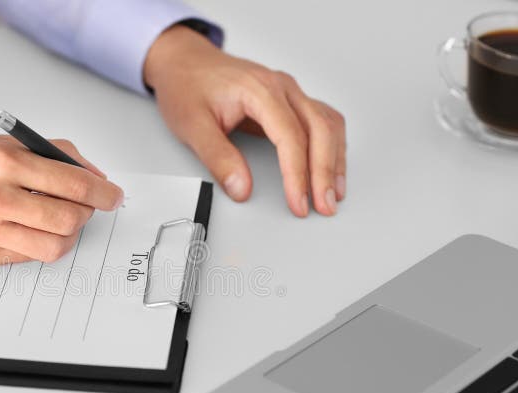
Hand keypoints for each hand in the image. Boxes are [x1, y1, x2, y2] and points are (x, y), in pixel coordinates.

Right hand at [0, 132, 122, 265]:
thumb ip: (37, 152)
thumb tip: (81, 170)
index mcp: (0, 161)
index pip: (72, 182)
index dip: (103, 192)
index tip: (112, 195)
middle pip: (69, 218)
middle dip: (88, 215)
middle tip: (88, 209)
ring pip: (52, 245)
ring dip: (66, 235)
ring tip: (60, 223)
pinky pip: (24, 257)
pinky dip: (36, 245)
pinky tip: (28, 232)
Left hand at [144, 25, 345, 216]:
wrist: (183, 61)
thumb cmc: (187, 86)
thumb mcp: (192, 126)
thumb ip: (218, 159)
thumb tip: (242, 188)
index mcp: (260, 90)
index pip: (291, 136)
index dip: (297, 175)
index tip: (298, 203)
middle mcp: (282, 87)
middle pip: (320, 129)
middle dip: (324, 172)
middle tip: (323, 206)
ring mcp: (289, 92)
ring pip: (328, 124)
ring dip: (334, 160)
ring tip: (332, 194)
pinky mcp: (289, 100)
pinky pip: (322, 121)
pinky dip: (331, 146)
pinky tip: (330, 169)